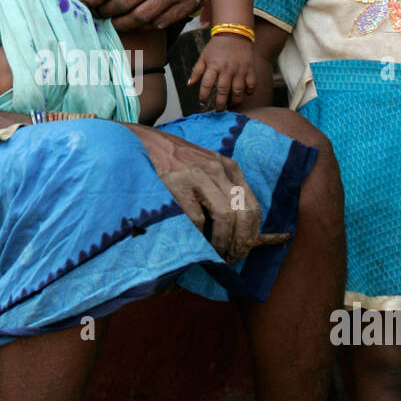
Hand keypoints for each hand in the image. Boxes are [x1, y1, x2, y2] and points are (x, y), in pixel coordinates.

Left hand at [74, 0, 201, 31]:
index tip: (84, 3)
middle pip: (126, 0)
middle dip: (106, 10)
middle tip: (96, 14)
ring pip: (142, 15)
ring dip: (121, 23)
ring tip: (111, 22)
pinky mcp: (190, 3)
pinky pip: (159, 22)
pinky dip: (143, 25)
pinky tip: (133, 22)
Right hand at [125, 124, 287, 260]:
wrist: (147, 143)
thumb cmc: (178, 162)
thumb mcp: (207, 168)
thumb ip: (224, 189)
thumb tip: (241, 226)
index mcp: (229, 168)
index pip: (253, 207)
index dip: (251, 235)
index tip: (243, 250)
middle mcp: (219, 170)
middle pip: (243, 214)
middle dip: (240, 242)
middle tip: (230, 257)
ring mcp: (199, 176)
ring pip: (225, 217)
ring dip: (222, 242)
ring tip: (216, 254)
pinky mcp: (178, 184)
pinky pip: (197, 217)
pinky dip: (199, 234)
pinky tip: (195, 242)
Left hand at [188, 35, 256, 110]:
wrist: (234, 33)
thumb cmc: (217, 46)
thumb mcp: (204, 56)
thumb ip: (197, 71)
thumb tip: (189, 84)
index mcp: (213, 66)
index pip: (206, 85)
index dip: (203, 96)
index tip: (202, 102)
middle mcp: (227, 69)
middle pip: (223, 91)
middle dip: (220, 104)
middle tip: (218, 111)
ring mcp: (239, 69)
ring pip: (238, 90)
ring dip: (235, 101)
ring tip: (231, 105)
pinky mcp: (250, 69)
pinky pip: (251, 84)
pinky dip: (249, 92)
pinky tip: (245, 94)